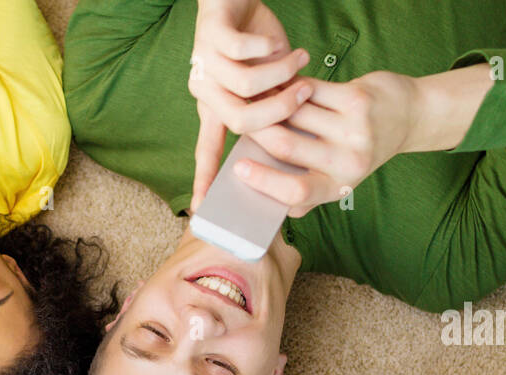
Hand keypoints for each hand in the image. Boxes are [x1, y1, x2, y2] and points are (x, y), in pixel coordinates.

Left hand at [188, 0, 312, 209]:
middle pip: (240, 122)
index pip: (207, 150)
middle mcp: (205, 89)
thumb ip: (276, 108)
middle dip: (280, 112)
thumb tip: (297, 139)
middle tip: (306, 93)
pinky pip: (244, 52)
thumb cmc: (255, 39)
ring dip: (281, 76)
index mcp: (215, 107)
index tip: (200, 209)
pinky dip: (269, 48)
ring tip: (300, 61)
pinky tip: (278, 42)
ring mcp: (205, 62)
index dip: (205, 179)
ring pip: (245, 89)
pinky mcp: (212, 33)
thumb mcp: (268, 81)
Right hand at [232, 71, 416, 216]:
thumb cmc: (361, 150)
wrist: (409, 115)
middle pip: (287, 147)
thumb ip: (306, 195)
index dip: (263, 181)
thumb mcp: (339, 180)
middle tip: (241, 122)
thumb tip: (264, 201)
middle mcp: (350, 162)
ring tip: (257, 100)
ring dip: (271, 103)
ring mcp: (356, 129)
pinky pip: (309, 90)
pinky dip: (289, 85)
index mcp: (340, 187)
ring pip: (294, 114)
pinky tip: (279, 84)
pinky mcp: (357, 98)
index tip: (238, 168)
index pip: (296, 192)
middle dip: (257, 132)